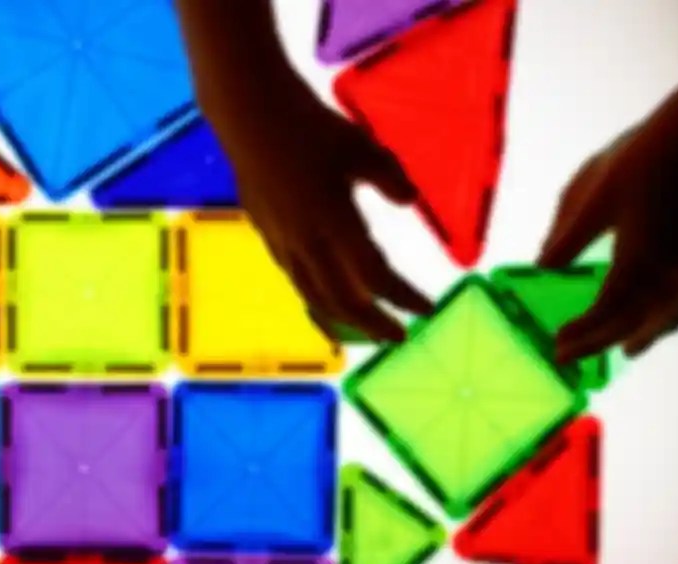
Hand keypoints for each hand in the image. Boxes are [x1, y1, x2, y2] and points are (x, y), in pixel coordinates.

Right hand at [205, 72, 432, 341]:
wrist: (250, 115)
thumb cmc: (310, 125)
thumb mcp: (362, 147)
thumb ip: (390, 178)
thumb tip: (408, 200)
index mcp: (335, 223)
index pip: (376, 277)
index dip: (403, 298)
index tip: (427, 309)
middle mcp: (307, 243)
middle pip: (343, 300)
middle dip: (373, 323)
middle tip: (398, 335)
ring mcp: (282, 241)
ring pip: (313, 295)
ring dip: (342, 317)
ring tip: (363, 324)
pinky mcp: (266, 232)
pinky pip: (295, 278)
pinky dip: (316, 296)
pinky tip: (325, 293)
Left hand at [538, 120, 677, 361]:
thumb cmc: (640, 159)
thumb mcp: (591, 194)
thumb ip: (566, 236)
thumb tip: (541, 266)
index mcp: (638, 258)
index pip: (606, 311)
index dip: (581, 332)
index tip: (556, 344)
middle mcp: (668, 270)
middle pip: (633, 322)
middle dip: (599, 342)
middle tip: (568, 357)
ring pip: (666, 318)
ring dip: (641, 336)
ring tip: (625, 352)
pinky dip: (667, 318)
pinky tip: (658, 318)